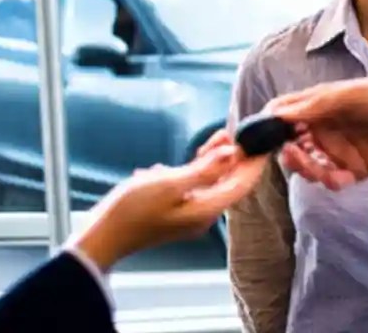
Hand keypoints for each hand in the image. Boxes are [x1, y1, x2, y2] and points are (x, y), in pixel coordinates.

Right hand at [69, 140, 267, 270]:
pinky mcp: (175, 210)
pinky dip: (194, 170)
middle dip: (236, 157)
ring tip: (217, 138)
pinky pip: (194, 187)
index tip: (264, 142)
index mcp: (207, 209)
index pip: (242, 184)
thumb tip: (232, 153)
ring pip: (212, 182)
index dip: (255, 162)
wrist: (102, 235)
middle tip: (239, 133)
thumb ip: (204, 169)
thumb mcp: (170, 183)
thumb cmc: (132, 210)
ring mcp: (188, 214)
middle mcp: (203, 214)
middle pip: (229, 182)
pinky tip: (184, 160)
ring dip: (214, 160)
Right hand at [263, 76, 367, 189]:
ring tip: (323, 172)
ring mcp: (338, 149)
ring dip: (309, 171)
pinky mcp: (353, 169)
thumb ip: (317, 105)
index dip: (269, 125)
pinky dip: (331, 182)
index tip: (263, 137)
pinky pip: (331, 180)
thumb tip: (277, 113)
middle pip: (290, 145)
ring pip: (308, 166)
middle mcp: (324, 126)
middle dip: (289, 154)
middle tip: (295, 156)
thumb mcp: (354, 94)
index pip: (283, 113)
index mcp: (319, 103)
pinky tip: (342, 178)